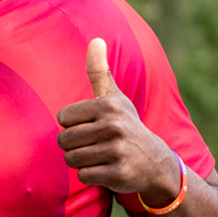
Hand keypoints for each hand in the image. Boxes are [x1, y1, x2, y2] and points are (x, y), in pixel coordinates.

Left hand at [57, 38, 180, 202]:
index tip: (91, 127)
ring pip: (72, 160)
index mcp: (108, 106)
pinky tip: (107, 169)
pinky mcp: (119, 174)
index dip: (72, 126)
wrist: (155, 162)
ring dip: (82, 162)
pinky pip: (84, 176)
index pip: (63, 119)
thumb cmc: (126, 125)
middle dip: (74, 147)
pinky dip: (91, 176)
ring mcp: (117, 151)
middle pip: (64, 141)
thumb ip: (99, 71)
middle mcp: (114, 126)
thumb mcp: (115, 98)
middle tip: (95, 145)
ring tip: (100, 157)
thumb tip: (95, 40)